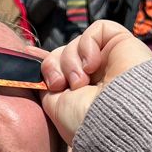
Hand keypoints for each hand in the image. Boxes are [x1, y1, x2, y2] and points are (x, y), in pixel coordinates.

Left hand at [39, 21, 151, 144]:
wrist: (115, 121)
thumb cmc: (85, 122)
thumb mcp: (55, 105)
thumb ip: (46, 83)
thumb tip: (32, 62)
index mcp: (82, 92)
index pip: (62, 68)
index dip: (45, 60)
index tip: (28, 52)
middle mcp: (96, 76)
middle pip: (63, 54)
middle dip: (54, 67)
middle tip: (61, 85)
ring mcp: (110, 59)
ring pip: (76, 43)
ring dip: (70, 61)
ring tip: (81, 82)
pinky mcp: (123, 44)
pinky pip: (98, 29)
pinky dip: (88, 44)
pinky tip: (92, 65)